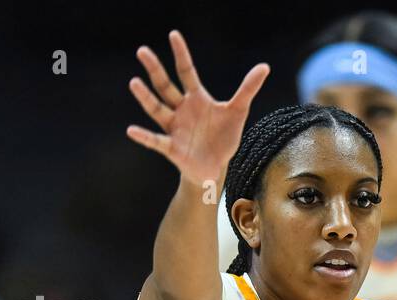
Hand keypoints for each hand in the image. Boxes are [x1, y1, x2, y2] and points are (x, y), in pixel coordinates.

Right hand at [125, 30, 268, 188]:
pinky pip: (155, 141)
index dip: (182, 54)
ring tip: (134, 82)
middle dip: (155, 70)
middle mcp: (181, 110)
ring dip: (146, 97)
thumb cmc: (223, 137)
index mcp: (196, 98)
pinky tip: (131, 130)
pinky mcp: (172, 148)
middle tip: (142, 51)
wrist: (216, 167)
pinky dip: (144, 136)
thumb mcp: (238, 111)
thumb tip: (265, 66)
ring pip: (157, 109)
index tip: (173, 35)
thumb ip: (248, 89)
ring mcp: (174, 128)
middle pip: (165, 86)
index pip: (186, 72)